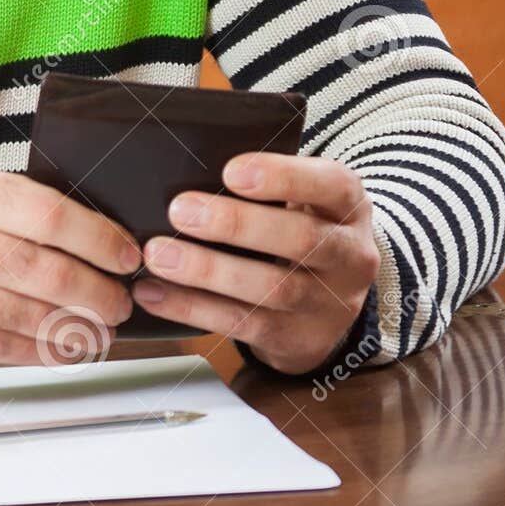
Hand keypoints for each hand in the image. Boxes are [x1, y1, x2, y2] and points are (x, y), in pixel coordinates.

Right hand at [0, 161, 142, 371]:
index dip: (98, 238)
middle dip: (98, 290)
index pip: (47, 214)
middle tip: (122, 298)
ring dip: (81, 326)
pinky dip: (47, 350)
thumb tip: (92, 230)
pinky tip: (68, 346)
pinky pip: (9, 347)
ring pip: (32, 315)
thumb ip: (11, 202)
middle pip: (46, 271)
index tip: (126, 252)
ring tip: (103, 324)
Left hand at [132, 153, 380, 374]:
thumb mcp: (305, 200)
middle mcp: (350, 255)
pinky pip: (242, 325)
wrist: (329, 305)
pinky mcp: (298, 339)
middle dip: (236, 224)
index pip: (332, 185)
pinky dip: (192, 308)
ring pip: (271, 289)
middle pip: (302, 240)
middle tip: (180, 210)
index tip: (230, 172)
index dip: (283, 177)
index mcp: (349, 207)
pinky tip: (154, 293)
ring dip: (207, 271)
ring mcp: (328, 304)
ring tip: (158, 254)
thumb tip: (193, 166)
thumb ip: (268, 185)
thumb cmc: (300, 229)